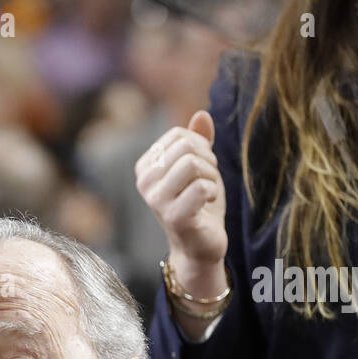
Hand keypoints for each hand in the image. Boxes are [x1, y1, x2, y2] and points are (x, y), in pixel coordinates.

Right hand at [135, 110, 228, 290]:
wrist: (200, 244)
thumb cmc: (199, 204)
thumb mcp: (201, 166)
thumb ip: (199, 141)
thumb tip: (202, 114)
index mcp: (146, 166)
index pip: (179, 134)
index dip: (201, 146)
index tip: (201, 169)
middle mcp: (144, 182)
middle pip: (186, 147)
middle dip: (207, 161)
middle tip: (207, 181)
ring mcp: (156, 200)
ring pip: (192, 164)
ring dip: (212, 177)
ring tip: (207, 193)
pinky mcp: (173, 217)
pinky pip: (201, 187)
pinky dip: (212, 193)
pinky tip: (206, 206)